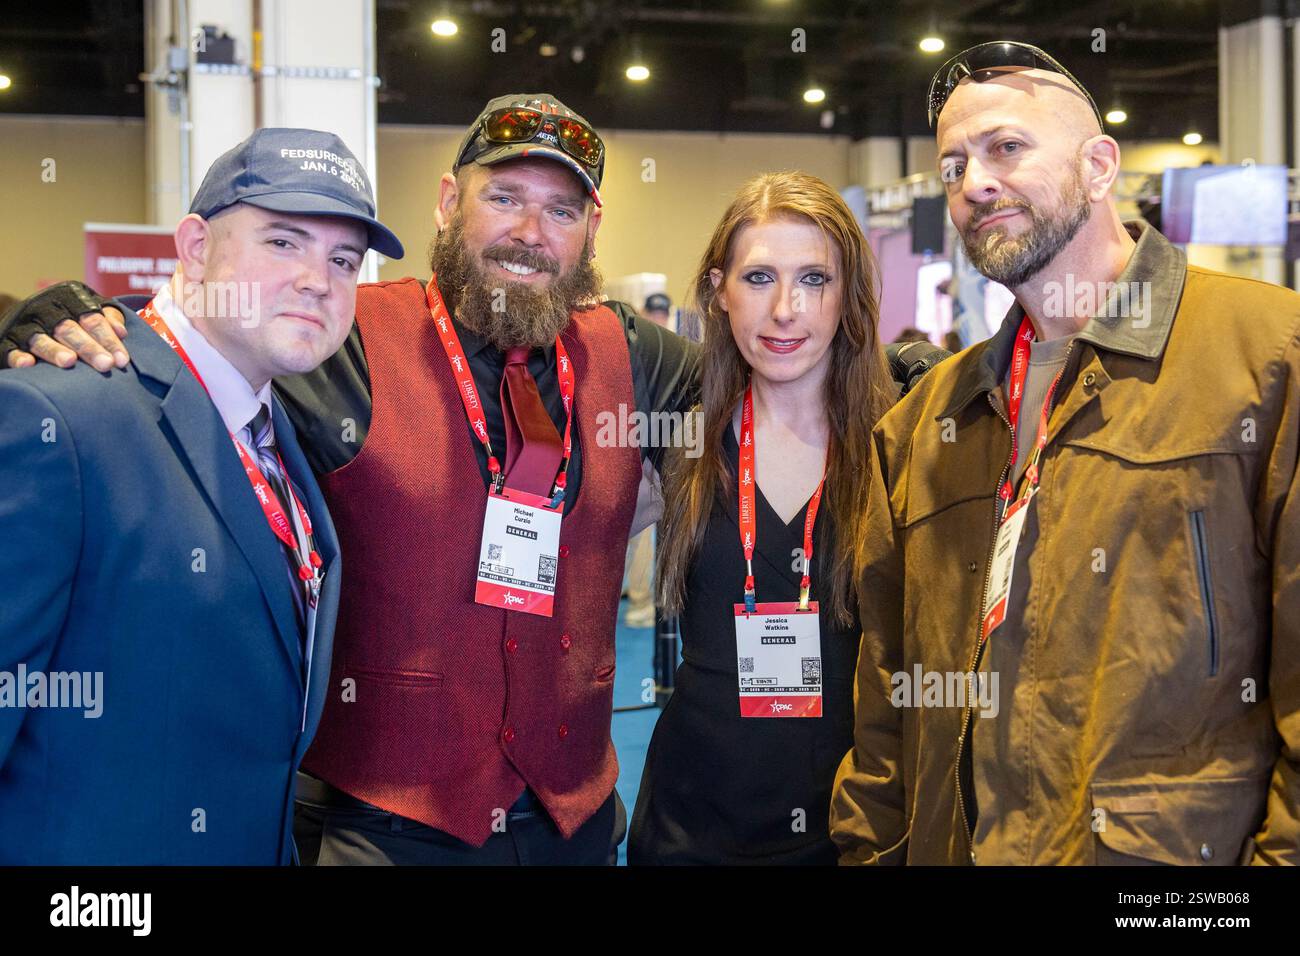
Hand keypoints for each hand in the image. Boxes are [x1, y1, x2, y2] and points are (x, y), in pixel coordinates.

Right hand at [1, 281, 130, 370]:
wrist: (30, 317)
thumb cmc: (70, 316)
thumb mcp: (88, 309)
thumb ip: (108, 317)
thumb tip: (121, 332)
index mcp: (68, 299)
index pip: (92, 319)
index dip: (108, 339)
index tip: (122, 360)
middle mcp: (45, 310)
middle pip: (69, 329)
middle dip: (89, 347)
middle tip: (106, 364)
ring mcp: (25, 325)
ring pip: (40, 338)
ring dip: (54, 350)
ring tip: (69, 362)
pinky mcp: (8, 341)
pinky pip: (12, 350)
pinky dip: (19, 357)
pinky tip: (28, 365)